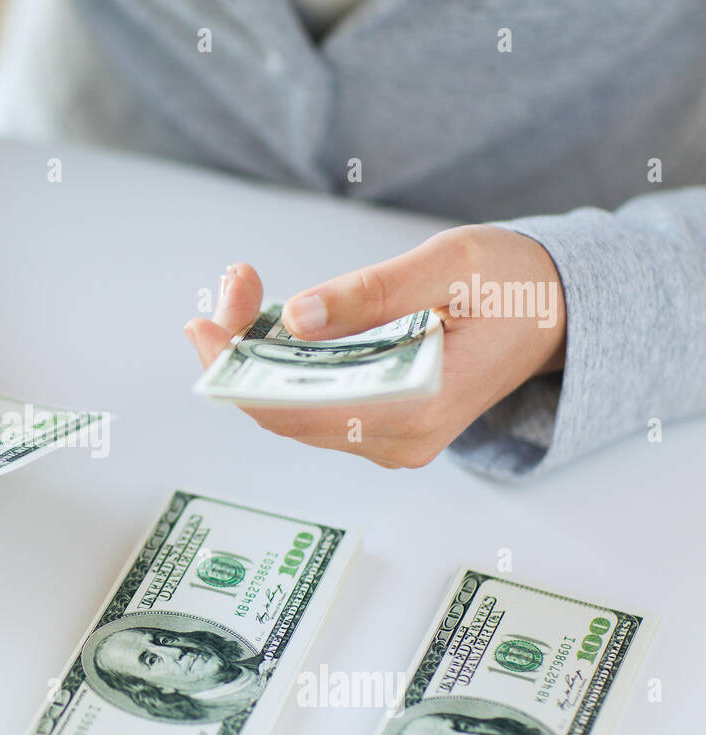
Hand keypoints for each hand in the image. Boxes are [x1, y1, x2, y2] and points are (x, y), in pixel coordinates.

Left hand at [184, 225, 566, 467]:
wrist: (556, 314)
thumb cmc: (512, 284)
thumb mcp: (451, 264)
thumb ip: (375, 293)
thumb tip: (297, 316)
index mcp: (421, 409)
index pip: (304, 411)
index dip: (242, 373)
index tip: (207, 325)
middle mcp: (398, 441)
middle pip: (287, 413)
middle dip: (240, 354)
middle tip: (226, 289)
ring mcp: (388, 441)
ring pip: (293, 410)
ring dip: (256, 357)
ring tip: (242, 291)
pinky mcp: (378, 427)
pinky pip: (312, 404)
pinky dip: (282, 364)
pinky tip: (268, 320)